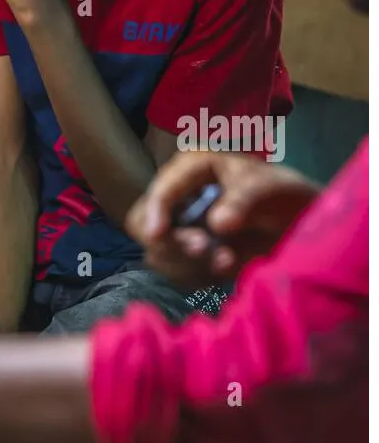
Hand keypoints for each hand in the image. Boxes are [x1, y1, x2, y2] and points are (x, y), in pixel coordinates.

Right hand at [125, 150, 320, 286]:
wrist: (300, 226)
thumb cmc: (283, 195)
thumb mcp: (269, 190)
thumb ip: (244, 202)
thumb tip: (218, 224)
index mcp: (192, 167)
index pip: (161, 189)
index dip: (156, 211)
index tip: (158, 235)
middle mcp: (178, 194)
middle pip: (143, 222)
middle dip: (170, 242)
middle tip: (205, 251)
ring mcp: (180, 225)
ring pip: (158, 252)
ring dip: (188, 263)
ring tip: (229, 260)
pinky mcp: (187, 253)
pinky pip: (176, 272)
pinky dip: (197, 275)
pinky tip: (226, 265)